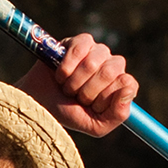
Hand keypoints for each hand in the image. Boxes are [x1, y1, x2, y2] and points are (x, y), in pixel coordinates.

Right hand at [16, 32, 137, 137]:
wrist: (39, 104)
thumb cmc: (69, 114)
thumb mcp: (96, 126)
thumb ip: (119, 113)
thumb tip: (128, 86)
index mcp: (120, 85)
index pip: (128, 83)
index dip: (106, 97)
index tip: (92, 106)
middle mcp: (112, 66)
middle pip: (111, 70)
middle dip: (89, 91)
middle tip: (77, 97)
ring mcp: (97, 52)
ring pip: (94, 61)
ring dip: (75, 81)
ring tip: (67, 88)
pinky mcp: (79, 42)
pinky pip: (80, 47)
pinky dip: (67, 67)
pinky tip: (60, 74)